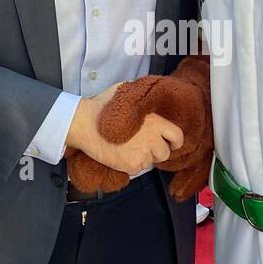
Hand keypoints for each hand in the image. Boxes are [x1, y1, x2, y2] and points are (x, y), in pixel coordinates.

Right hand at [66, 86, 183, 175]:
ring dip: (141, 159)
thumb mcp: (126, 93)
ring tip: (126, 149)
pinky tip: (118, 155)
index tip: (170, 144)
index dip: (174, 142)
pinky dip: (128, 166)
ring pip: (149, 163)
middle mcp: (152, 138)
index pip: (177, 136)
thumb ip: (140, 98)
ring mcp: (143, 153)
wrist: (84, 124)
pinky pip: (136, 170)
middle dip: (155, 152)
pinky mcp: (131, 165)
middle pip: (164, 153)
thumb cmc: (102, 107)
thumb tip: (147, 96)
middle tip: (142, 147)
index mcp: (155, 121)